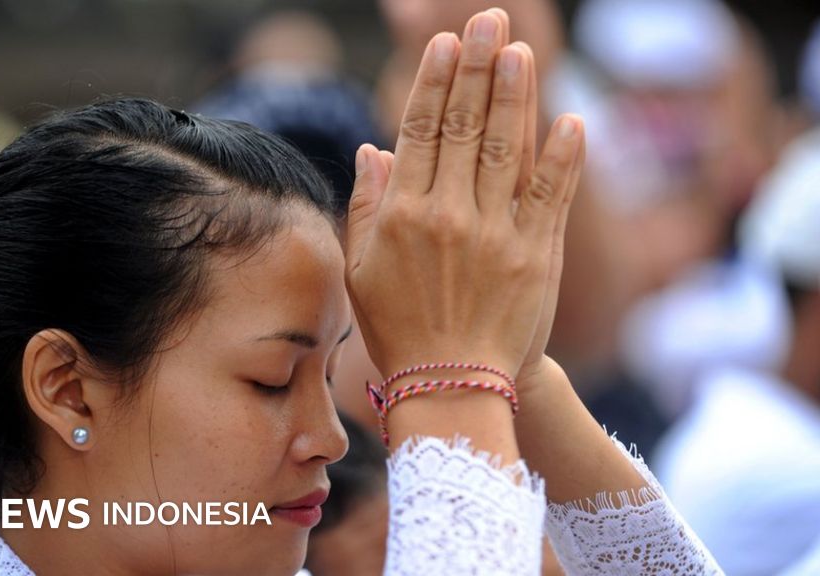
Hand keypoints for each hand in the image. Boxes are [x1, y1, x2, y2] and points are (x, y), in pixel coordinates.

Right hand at [344, 9, 584, 381]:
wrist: (453, 385)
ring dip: (513, 95)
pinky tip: (569, 118)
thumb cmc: (399, 327)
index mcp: (403, 216)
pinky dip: (561, 155)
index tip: (444, 43)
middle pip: (462, 126)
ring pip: (504, 149)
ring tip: (519, 49)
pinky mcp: (536, 255)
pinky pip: (550, 194)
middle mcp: (448, 216)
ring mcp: (496, 234)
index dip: (432, 81)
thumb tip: (373, 149)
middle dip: (475, 67)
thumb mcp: (361, 271)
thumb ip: (367, 206)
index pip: (418, 131)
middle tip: (486, 20)